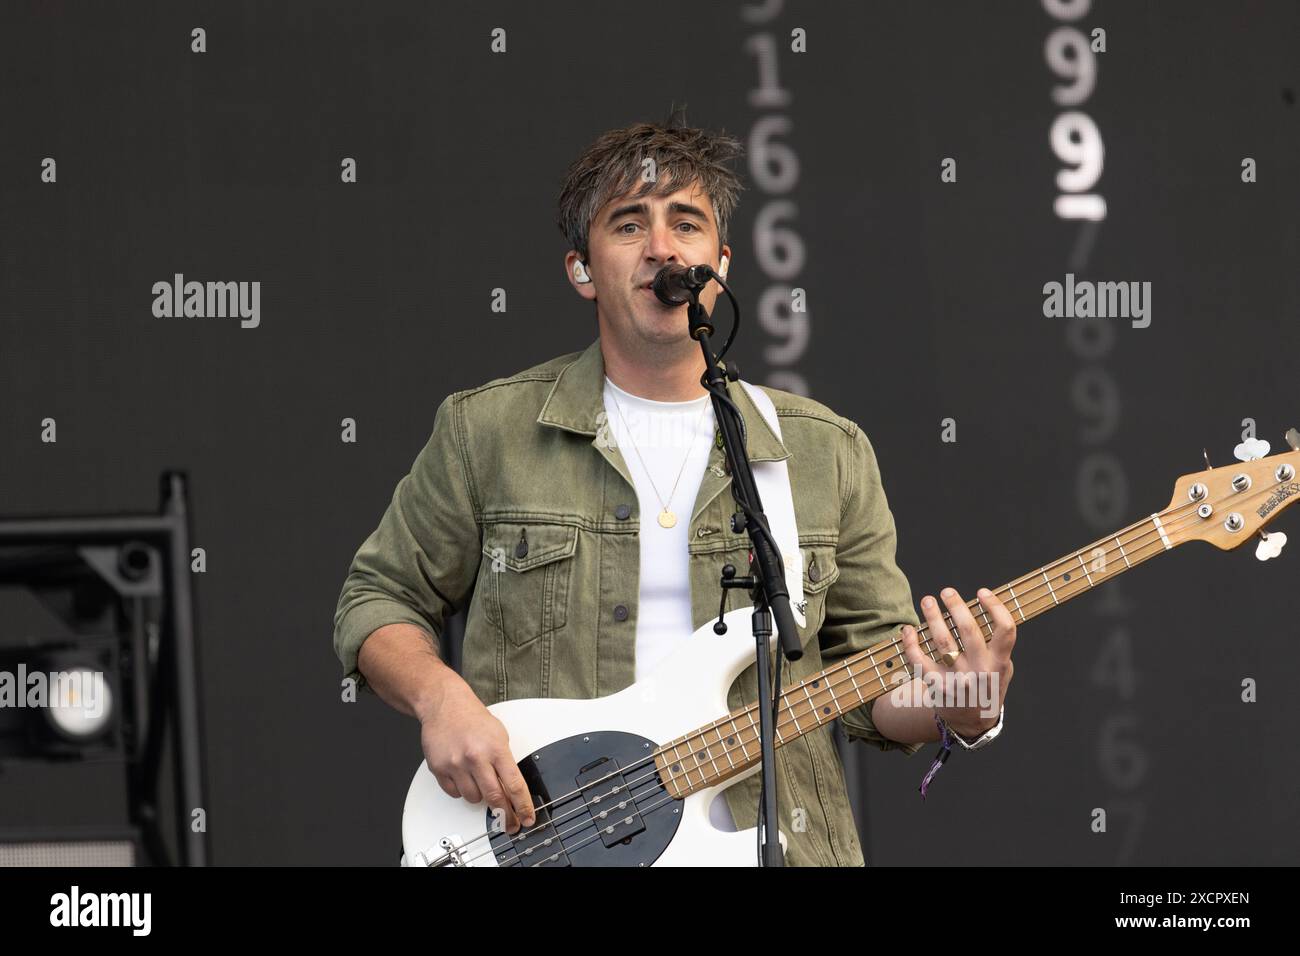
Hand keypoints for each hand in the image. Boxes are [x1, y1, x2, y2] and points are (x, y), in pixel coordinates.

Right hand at [419, 679, 535, 833]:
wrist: (445, 705)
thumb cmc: (473, 719)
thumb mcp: (500, 735)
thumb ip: (505, 762)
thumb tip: (512, 788)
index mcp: (496, 749)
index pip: (514, 785)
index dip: (523, 806)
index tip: (526, 818)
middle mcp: (476, 757)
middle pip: (494, 797)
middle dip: (505, 814)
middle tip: (509, 822)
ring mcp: (456, 764)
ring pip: (473, 798)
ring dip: (480, 796)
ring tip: (479, 780)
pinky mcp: (439, 769)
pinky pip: (454, 793)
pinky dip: (461, 790)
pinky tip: (464, 777)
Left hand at [900, 587, 1015, 738]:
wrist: (972, 722)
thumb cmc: (987, 685)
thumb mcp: (1002, 669)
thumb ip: (998, 645)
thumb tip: (987, 607)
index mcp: (999, 663)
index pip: (1005, 629)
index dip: (995, 606)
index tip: (982, 592)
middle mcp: (980, 670)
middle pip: (968, 630)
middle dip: (956, 606)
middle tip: (947, 591)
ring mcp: (957, 679)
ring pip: (942, 641)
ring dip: (932, 616)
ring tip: (928, 601)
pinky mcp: (937, 686)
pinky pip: (919, 660)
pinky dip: (910, 643)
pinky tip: (908, 630)